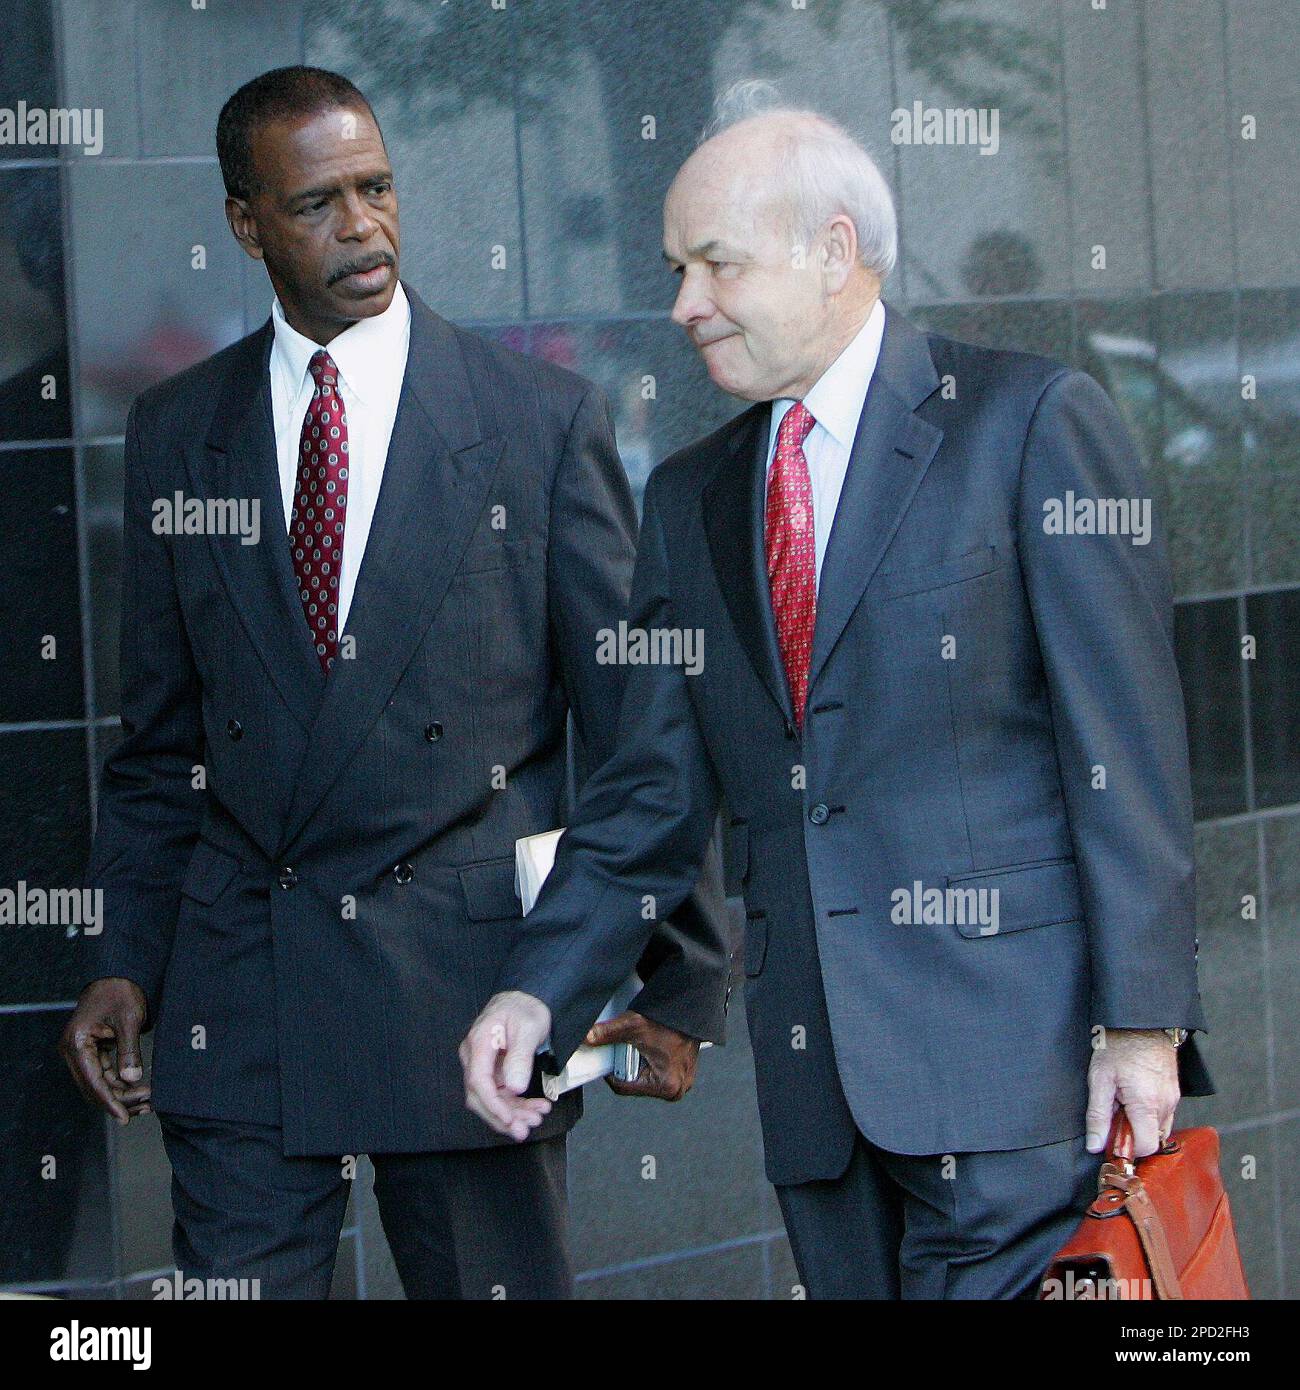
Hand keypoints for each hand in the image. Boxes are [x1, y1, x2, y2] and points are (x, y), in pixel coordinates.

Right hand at [59, 978, 150, 1124]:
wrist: (118, 975)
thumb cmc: (121, 992)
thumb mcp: (129, 1020)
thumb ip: (129, 1051)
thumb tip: (131, 1079)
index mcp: (77, 1043)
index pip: (92, 1081)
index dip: (109, 1101)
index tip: (124, 1117)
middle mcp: (73, 1050)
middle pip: (94, 1087)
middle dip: (120, 1100)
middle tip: (146, 1107)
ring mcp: (81, 1052)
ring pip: (100, 1083)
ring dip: (122, 1094)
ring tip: (147, 1101)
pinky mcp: (92, 1051)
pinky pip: (104, 1074)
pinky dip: (120, 1083)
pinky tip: (138, 1090)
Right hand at [459, 990, 553, 1141]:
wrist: (526, 998)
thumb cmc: (525, 1009)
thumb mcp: (529, 1028)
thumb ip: (520, 1057)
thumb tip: (514, 1088)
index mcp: (479, 1042)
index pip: (478, 1081)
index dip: (493, 1105)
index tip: (510, 1121)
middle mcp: (474, 1056)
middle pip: (479, 1095)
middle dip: (502, 1117)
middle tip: (525, 1130)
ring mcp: (482, 1065)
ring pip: (490, 1098)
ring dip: (512, 1114)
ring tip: (536, 1118)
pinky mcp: (492, 1071)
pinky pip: (500, 1093)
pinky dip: (516, 1105)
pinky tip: (535, 1108)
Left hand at [584, 1010, 699, 1100]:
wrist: (689, 1009)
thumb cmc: (667, 1020)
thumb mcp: (633, 1026)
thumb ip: (607, 1033)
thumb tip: (584, 1037)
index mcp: (666, 1085)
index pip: (624, 1087)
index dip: (610, 1072)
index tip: (607, 1057)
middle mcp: (676, 1089)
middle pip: (635, 1084)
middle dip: (626, 1067)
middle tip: (627, 1048)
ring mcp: (681, 1083)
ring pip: (645, 1079)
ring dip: (637, 1065)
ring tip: (639, 1047)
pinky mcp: (683, 1074)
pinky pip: (657, 1073)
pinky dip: (648, 1063)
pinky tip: (648, 1049)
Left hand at [1086, 1027, 1180, 1157]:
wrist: (1139, 1021)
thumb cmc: (1118, 1046)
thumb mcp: (1099, 1079)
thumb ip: (1098, 1115)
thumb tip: (1094, 1145)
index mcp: (1147, 1104)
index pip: (1146, 1147)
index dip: (1127, 1148)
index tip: (1111, 1139)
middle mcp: (1166, 1104)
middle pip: (1153, 1138)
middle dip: (1132, 1134)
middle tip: (1114, 1114)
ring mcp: (1173, 1098)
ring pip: (1159, 1127)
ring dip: (1140, 1123)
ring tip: (1123, 1101)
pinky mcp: (1174, 1092)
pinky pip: (1164, 1114)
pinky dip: (1149, 1113)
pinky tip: (1133, 1096)